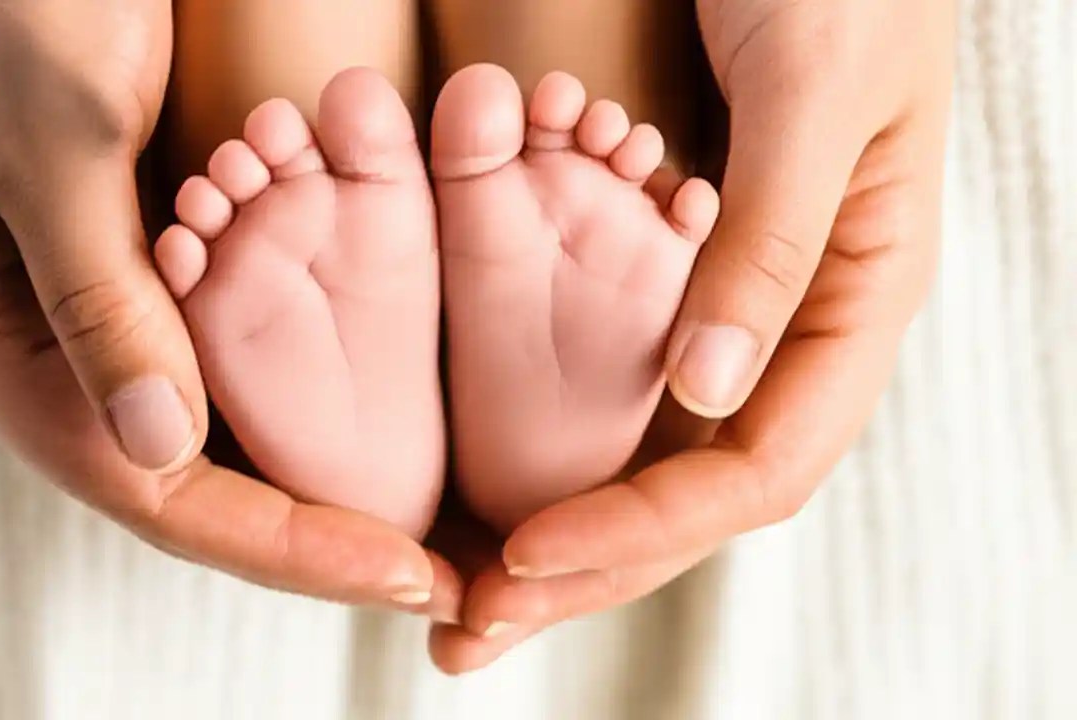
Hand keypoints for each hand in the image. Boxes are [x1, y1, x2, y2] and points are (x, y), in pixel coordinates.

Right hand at [0, 0, 457, 616]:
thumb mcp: (58, 136)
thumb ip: (98, 294)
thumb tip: (157, 452)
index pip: (137, 474)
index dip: (270, 536)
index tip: (391, 569)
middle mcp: (44, 325)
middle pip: (178, 470)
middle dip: (301, 532)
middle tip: (423, 575)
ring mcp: (96, 289)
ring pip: (205, 422)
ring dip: (301, 480)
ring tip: (410, 529)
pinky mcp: (147, 249)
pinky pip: (223, 348)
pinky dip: (291, 397)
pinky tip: (369, 426)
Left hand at [428, 0, 957, 671]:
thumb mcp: (811, 98)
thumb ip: (770, 240)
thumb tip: (709, 393)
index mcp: (857, 304)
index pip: (755, 470)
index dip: (641, 527)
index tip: (525, 555)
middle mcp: (800, 331)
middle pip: (697, 495)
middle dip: (590, 572)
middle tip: (470, 627)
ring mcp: (748, 314)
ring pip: (660, 460)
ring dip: (570, 534)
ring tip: (472, 592)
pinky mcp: (693, 283)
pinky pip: (633, 393)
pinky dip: (569, 450)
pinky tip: (503, 490)